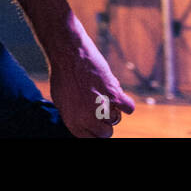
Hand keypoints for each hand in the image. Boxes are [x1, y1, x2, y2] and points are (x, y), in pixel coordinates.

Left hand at [48, 20, 136, 136]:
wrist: (67, 52)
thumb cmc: (63, 74)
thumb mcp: (62, 100)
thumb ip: (76, 116)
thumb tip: (87, 124)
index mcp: (72, 123)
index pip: (90, 138)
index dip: (95, 129)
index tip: (97, 122)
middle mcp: (87, 119)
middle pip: (106, 132)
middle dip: (105, 121)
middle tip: (101, 106)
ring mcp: (100, 106)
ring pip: (116, 119)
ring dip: (113, 108)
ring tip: (104, 94)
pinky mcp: (112, 93)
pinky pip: (128, 108)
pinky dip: (126, 102)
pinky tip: (118, 94)